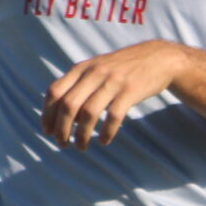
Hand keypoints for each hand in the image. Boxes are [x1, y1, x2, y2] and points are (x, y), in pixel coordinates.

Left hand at [40, 41, 193, 148]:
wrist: (158, 58)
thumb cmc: (123, 69)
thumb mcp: (97, 69)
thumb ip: (78, 86)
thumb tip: (61, 116)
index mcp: (82, 68)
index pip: (55, 91)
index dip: (47, 114)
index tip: (47, 132)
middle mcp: (95, 73)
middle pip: (68, 105)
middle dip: (61, 129)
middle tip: (62, 144)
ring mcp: (113, 81)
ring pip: (88, 113)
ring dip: (81, 135)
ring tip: (81, 146)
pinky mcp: (130, 91)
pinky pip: (113, 116)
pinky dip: (106, 132)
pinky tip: (105, 141)